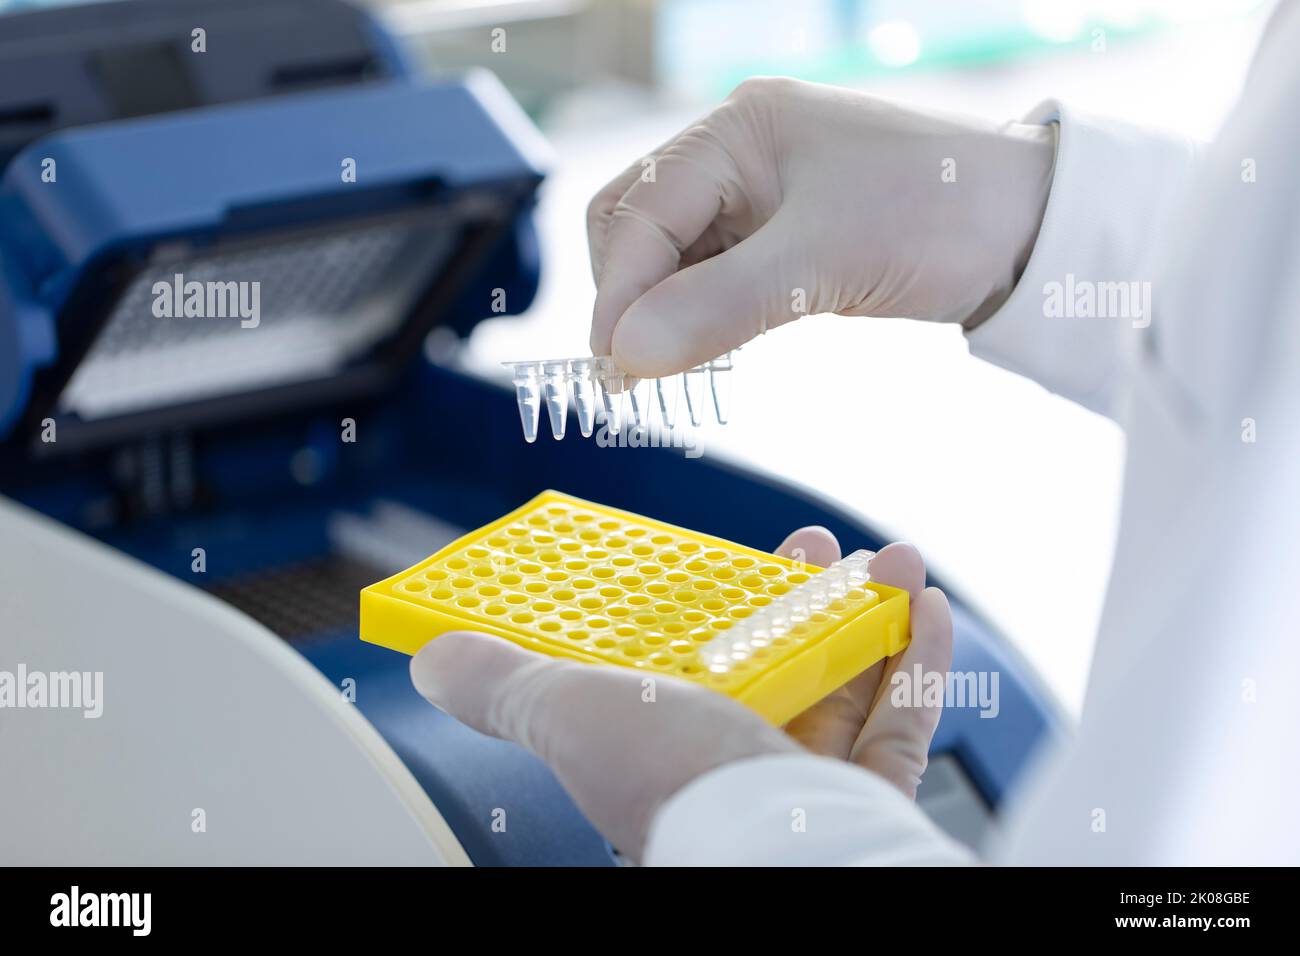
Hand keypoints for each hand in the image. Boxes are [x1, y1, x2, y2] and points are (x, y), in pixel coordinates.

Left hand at [409, 526, 952, 861]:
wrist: (788, 862)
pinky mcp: (868, 802)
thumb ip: (510, 687)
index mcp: (664, 746)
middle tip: (818, 549)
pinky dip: (920, 662)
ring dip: (870, 615)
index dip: (705, 609)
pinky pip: (904, 725)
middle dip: (801, 598)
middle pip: (775, 671)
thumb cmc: (684, 791)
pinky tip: (927, 607)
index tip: (732, 560)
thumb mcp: (574, 715)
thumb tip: (436, 661)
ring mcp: (806, 787)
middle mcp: (733, 769)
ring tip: (890, 561)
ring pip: (847, 689)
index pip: (678, 671)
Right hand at [586, 76, 1054, 376]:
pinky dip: (700, 313)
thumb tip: (626, 354)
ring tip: (670, 368)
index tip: (617, 368)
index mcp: (738, 129)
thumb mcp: (824, 261)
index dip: (617, 293)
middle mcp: (737, 151)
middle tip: (637, 373)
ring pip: (671, 257)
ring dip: (663, 312)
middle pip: (637, 227)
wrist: (1030, 226)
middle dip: (629, 298)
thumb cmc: (941, 215)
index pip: (638, 211)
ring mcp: (758, 193)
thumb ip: (719, 305)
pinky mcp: (781, 233)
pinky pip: (712, 274)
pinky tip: (708, 347)